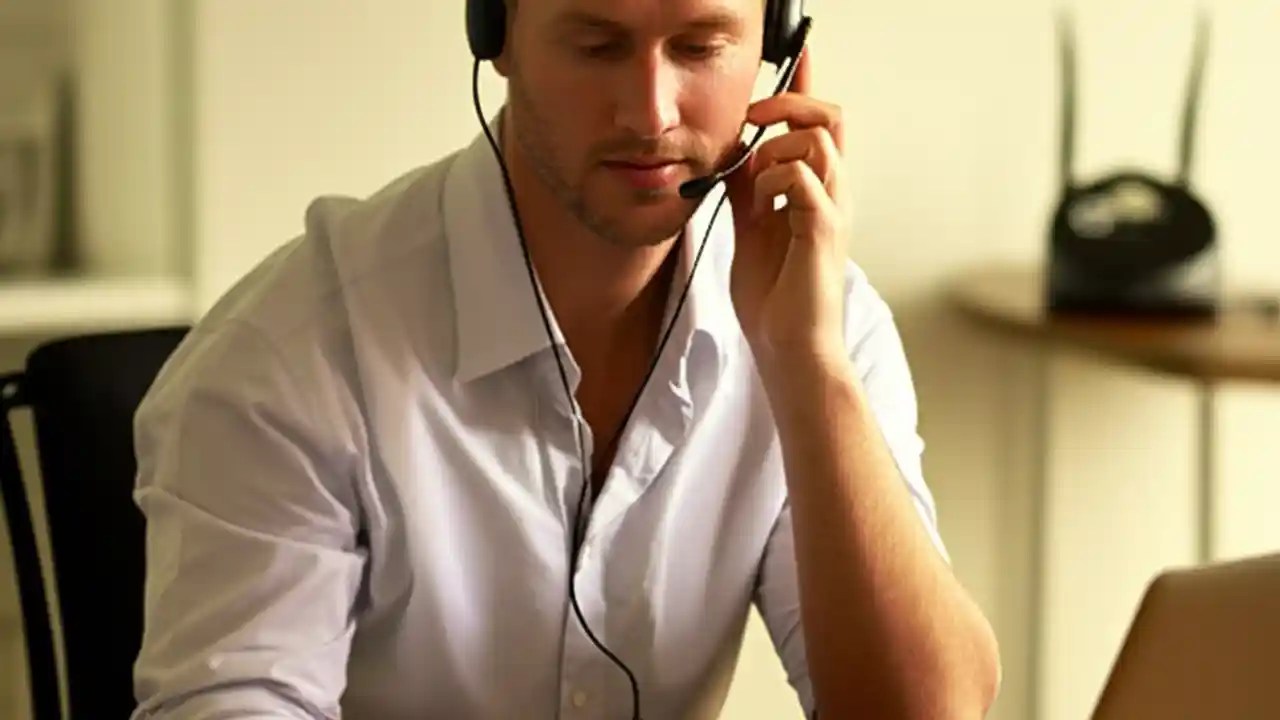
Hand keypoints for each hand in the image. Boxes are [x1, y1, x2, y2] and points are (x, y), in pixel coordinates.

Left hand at [723, 47, 851, 374]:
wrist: (789, 347)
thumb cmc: (776, 298)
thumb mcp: (751, 231)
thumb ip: (748, 192)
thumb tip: (734, 155)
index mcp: (816, 192)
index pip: (820, 126)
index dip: (807, 85)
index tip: (797, 52)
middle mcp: (832, 194)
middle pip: (828, 116)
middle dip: (788, 102)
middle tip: (755, 115)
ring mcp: (831, 210)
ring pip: (817, 139)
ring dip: (775, 146)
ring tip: (754, 181)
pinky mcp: (822, 230)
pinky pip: (801, 177)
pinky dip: (772, 179)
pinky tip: (760, 204)